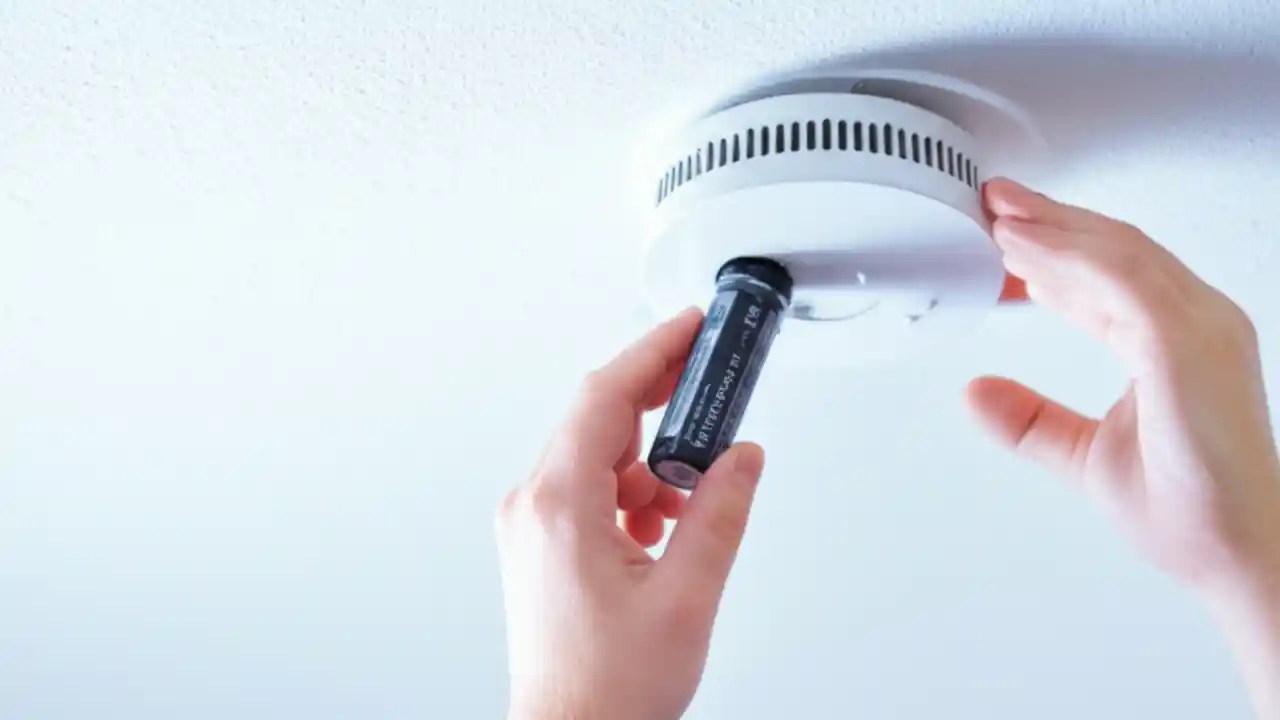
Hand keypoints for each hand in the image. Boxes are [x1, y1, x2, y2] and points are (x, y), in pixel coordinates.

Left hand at [496, 308, 765, 719]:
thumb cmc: (607, 687)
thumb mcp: (687, 595)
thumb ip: (719, 514)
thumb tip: (742, 457)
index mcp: (560, 506)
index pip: (605, 398)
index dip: (653, 352)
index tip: (689, 328)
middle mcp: (534, 506)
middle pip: (600, 423)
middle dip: (662, 410)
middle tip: (712, 396)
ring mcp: (533, 526)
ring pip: (600, 460)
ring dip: (652, 468)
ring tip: (689, 508)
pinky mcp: (542, 544)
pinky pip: (590, 492)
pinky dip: (633, 496)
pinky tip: (662, 531)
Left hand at [970, 178, 1279, 715]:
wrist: (1235, 555)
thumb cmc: (1189, 510)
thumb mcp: (1083, 453)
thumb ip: (1031, 420)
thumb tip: (976, 392)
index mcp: (1178, 342)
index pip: (1110, 278)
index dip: (1055, 253)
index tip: (1006, 236)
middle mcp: (1197, 323)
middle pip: (1114, 249)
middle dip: (1050, 222)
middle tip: (995, 201)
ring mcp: (1199, 327)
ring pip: (1115, 252)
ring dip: (1051, 227)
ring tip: (999, 211)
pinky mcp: (1187, 343)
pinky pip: (1120, 279)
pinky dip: (1065, 255)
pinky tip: (1022, 246)